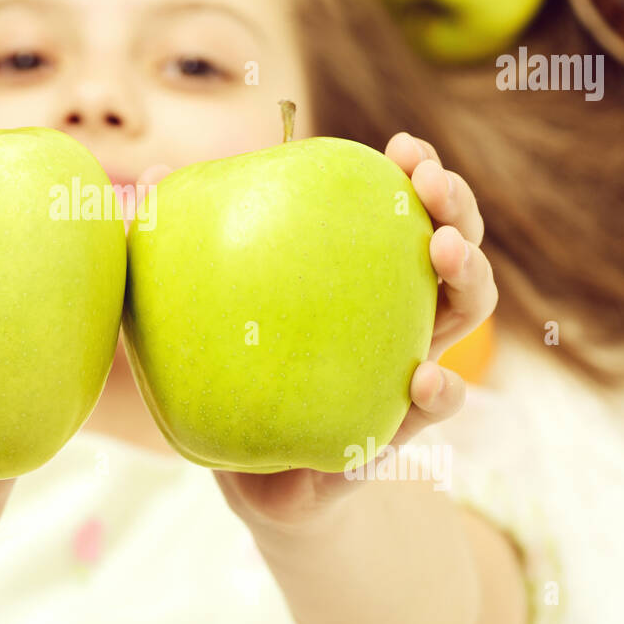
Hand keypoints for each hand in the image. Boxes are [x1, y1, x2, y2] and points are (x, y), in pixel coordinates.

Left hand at [215, 132, 496, 533]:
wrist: (253, 477)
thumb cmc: (235, 374)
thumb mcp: (204, 307)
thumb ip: (183, 245)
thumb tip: (154, 175)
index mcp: (362, 275)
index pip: (402, 211)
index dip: (415, 174)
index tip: (402, 146)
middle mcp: (396, 313)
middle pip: (452, 246)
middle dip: (456, 206)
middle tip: (431, 184)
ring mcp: (405, 367)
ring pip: (462, 312)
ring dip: (469, 276)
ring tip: (444, 252)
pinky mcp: (396, 429)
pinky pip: (436, 409)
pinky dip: (443, 390)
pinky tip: (425, 376)